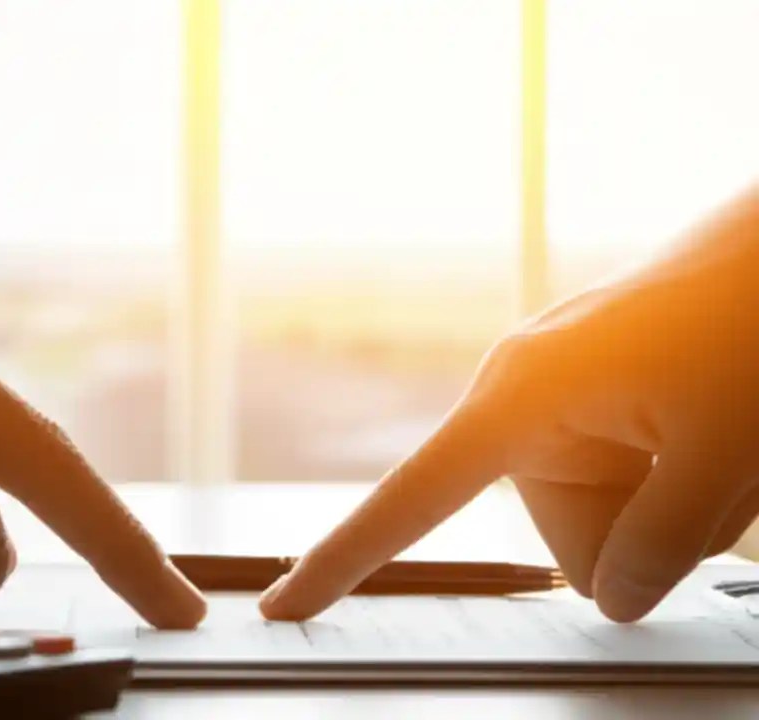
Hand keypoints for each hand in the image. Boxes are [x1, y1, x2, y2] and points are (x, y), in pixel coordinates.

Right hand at [259, 183, 758, 623]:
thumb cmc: (752, 320)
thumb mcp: (721, 452)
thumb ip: (660, 544)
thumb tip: (618, 599)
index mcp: (516, 399)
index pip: (407, 503)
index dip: (342, 563)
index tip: (281, 608)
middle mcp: (521, 395)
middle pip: (567, 536)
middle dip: (644, 532)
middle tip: (712, 468)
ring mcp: (562, 392)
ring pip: (608, 514)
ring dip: (676, 501)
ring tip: (723, 433)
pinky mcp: (597, 390)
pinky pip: (624, 474)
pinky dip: (678, 475)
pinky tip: (720, 429)